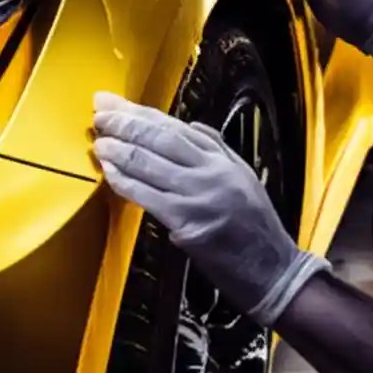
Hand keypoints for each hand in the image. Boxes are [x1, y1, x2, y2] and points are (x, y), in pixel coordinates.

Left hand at [92, 91, 329, 326]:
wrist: (273, 270)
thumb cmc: (255, 227)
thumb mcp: (242, 176)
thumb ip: (217, 149)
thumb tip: (189, 126)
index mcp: (222, 159)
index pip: (173, 127)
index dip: (140, 112)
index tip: (114, 103)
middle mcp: (210, 171)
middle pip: (159, 138)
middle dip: (124, 123)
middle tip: (100, 114)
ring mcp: (198, 195)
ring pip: (149, 163)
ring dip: (118, 150)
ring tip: (99, 141)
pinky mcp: (186, 222)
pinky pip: (147, 196)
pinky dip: (124, 182)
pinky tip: (108, 172)